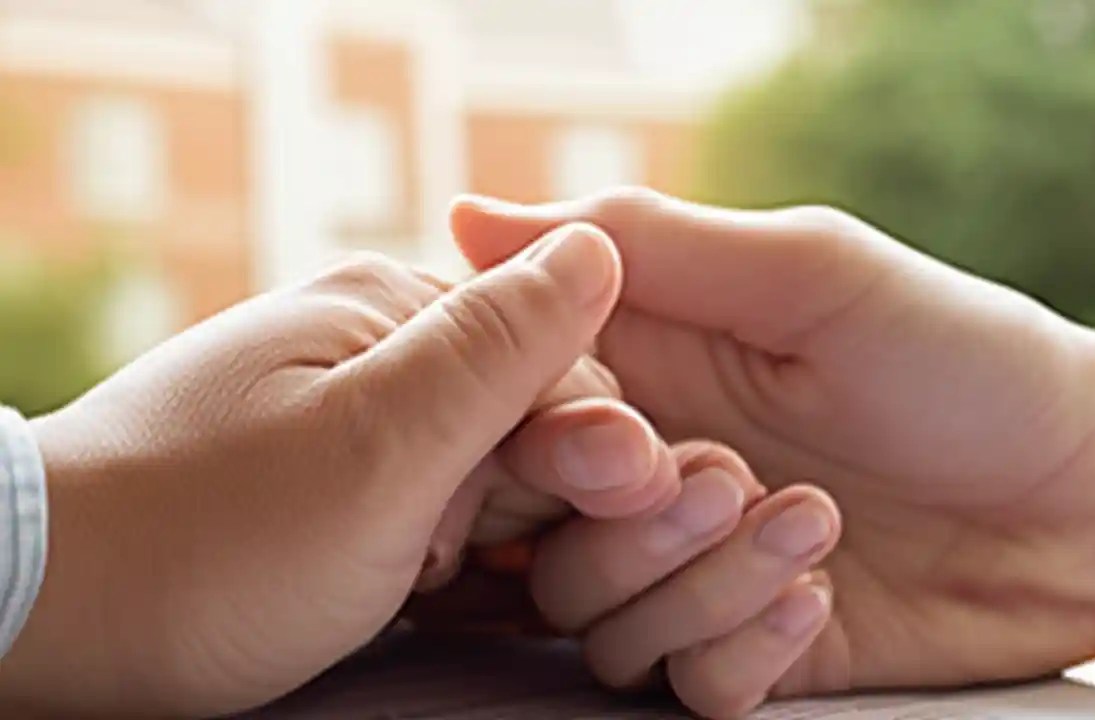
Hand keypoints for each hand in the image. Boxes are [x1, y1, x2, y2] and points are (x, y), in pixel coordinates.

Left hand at [0, 223, 660, 716]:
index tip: (560, 541)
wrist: (51, 619)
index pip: (567, 368)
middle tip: (439, 566)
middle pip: (531, 420)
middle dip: (522, 507)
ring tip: (405, 583)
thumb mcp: (379, 449)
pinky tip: (405, 590)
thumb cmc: (211, 547)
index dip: (588, 460)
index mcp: (396, 310)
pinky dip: (439, 558)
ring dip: (478, 541)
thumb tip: (599, 249)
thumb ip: (499, 351)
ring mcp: (355, 408)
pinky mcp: (335, 472)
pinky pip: (433, 506)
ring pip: (488, 473)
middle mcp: (380, 343)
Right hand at [452, 191, 1094, 703]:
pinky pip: (686, 686)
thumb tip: (467, 213)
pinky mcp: (755, 653)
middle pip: (540, 537)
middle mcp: (655, 477)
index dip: (538, 440)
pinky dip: (741, 648)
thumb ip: (646, 244)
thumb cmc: (959, 356)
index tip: (623, 435)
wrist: (1091, 489)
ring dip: (698, 582)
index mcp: (649, 373)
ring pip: (602, 623)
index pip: (515, 417)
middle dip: (626, 524)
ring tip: (815, 522)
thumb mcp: (808, 272)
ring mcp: (700, 572)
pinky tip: (822, 600)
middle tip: (731, 478)